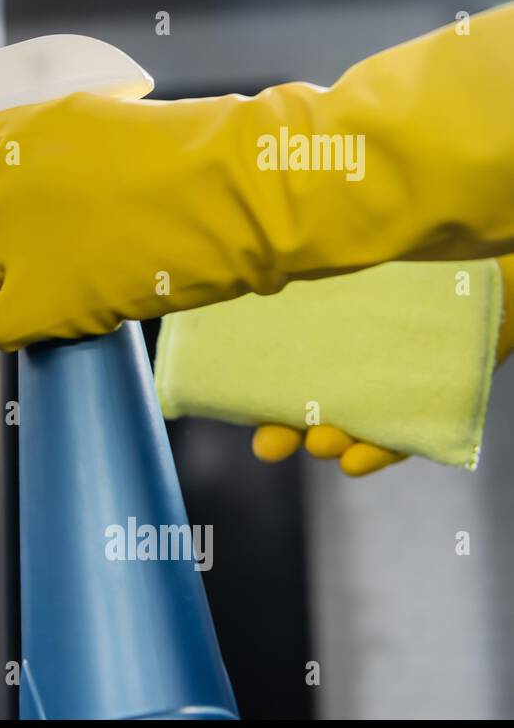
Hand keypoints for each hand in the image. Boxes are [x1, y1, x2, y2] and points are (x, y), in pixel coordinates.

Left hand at [0, 89, 281, 349]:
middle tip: (4, 257)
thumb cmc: (193, 154)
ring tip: (35, 285)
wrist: (236, 192)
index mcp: (14, 132)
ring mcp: (8, 242)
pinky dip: (3, 327)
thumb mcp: (97, 122)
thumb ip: (43, 148)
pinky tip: (36, 319)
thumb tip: (23, 181)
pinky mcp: (33, 301)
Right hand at [251, 254, 513, 475]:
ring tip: (319, 443)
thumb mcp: (361, 265)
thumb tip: (268, 265)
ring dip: (328, 443)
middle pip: (308, 412)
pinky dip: (376, 453)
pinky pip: (400, 441)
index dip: (259, 398)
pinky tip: (353, 462)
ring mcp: (387, 393)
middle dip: (284, 433)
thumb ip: (322, 271)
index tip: (239, 409)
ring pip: (349, 430)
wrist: (487, 276)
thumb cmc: (416, 264)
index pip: (283, 377)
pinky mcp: (427, 411)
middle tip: (268, 445)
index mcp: (323, 344)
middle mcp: (349, 373)